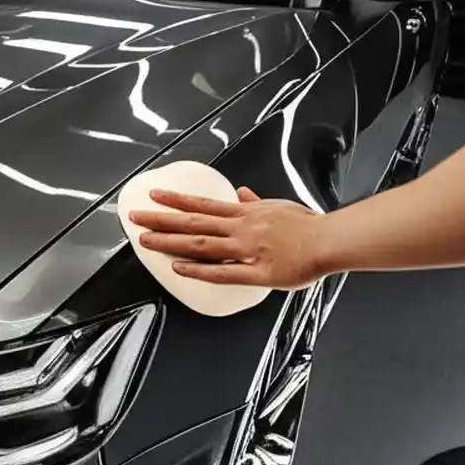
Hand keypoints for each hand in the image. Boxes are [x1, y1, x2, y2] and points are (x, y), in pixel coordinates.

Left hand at [128, 187, 332, 289]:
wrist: (329, 239)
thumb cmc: (308, 225)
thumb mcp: (278, 205)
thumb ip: (255, 202)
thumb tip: (240, 192)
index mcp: (245, 213)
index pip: (202, 205)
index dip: (176, 201)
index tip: (154, 196)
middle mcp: (240, 227)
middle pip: (193, 222)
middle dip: (161, 219)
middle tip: (135, 217)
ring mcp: (246, 249)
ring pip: (201, 244)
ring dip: (171, 241)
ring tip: (147, 240)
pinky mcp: (257, 271)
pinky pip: (223, 271)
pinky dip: (199, 269)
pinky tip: (179, 268)